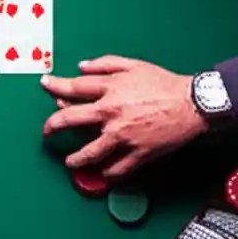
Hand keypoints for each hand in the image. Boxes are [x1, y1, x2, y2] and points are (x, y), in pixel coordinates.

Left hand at [41, 55, 207, 178]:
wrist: (193, 103)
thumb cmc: (164, 83)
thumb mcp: (134, 65)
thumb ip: (105, 64)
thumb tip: (81, 66)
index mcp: (109, 89)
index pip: (73, 88)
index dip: (55, 87)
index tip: (45, 86)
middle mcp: (110, 113)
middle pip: (70, 120)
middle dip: (52, 126)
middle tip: (47, 132)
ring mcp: (122, 135)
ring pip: (89, 152)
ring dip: (75, 159)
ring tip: (70, 162)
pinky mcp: (137, 153)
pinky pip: (117, 169)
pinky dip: (108, 173)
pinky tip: (102, 174)